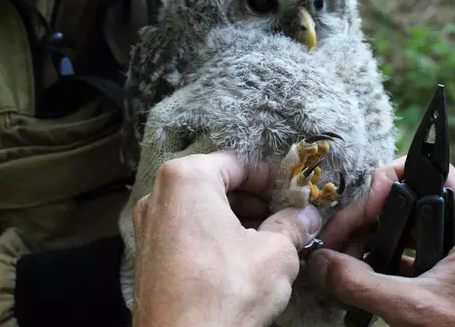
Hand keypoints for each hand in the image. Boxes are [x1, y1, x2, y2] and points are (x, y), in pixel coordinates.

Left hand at [130, 151, 322, 326]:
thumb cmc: (225, 291)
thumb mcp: (276, 252)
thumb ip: (293, 225)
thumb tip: (306, 216)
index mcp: (187, 179)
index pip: (237, 163)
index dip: (270, 177)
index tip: (291, 193)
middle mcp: (159, 196)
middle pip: (217, 184)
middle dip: (254, 200)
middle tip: (284, 216)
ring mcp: (149, 227)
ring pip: (202, 209)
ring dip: (236, 219)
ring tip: (268, 240)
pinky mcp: (149, 256)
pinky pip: (188, 232)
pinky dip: (215, 237)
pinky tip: (241, 259)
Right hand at [308, 157, 454, 325]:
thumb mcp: (413, 307)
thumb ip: (361, 284)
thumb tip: (319, 263)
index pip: (428, 170)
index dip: (388, 182)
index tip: (365, 213)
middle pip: (409, 196)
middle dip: (369, 217)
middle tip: (339, 242)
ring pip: (406, 222)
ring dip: (373, 238)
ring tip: (347, 261)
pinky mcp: (451, 265)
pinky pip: (411, 246)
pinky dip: (385, 255)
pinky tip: (364, 274)